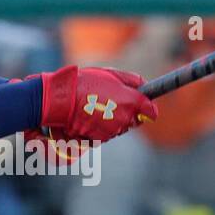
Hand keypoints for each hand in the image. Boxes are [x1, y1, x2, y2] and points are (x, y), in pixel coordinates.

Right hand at [31, 64, 157, 144]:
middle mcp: (124, 119)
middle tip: (112, 102)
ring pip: (119, 128)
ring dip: (113, 121)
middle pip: (134, 121)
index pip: (151, 111)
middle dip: (128, 113)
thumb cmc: (86, 84)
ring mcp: (112, 131)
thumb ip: (132, 81)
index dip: (149, 108)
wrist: (63, 100)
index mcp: (131, 102)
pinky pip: (106, 134)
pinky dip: (101, 128)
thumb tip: (144, 86)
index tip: (146, 107)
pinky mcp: (100, 139)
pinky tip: (90, 117)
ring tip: (96, 107)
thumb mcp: (111, 75)